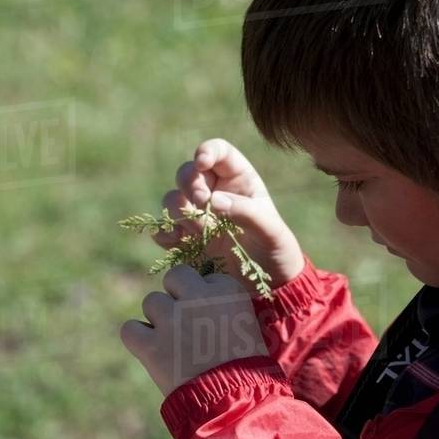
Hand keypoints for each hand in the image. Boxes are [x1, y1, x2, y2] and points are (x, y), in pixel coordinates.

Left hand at [120, 264, 267, 394]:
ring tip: (174, 343)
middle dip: (176, 294)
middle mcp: (197, 297)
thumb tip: (202, 302)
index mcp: (227, 290)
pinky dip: (137, 339)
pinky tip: (151, 350)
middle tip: (185, 321)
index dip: (205, 297)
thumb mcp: (247, 328)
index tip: (210, 318)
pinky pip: (130, 328)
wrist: (235, 402)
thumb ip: (223, 307)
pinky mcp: (151, 344)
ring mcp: (171, 319)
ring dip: (158, 319)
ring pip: (151, 301)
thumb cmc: (249, 368)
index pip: (206, 278)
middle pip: (175, 276)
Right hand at [159, 138, 303, 290]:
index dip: (206, 151)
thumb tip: (213, 201)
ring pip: (172, 198)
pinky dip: (164, 232)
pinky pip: (163, 228)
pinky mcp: (184, 239)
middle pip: (188, 173)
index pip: (218, 152)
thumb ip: (245, 212)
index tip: (201, 162)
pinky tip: (176, 241)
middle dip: (190, 185)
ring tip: (198, 229)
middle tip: (202, 204)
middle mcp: (214, 192)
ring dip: (178, 209)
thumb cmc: (275, 252)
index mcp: (239, 180)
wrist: (267, 287)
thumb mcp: (270, 231)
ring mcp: (197, 216)